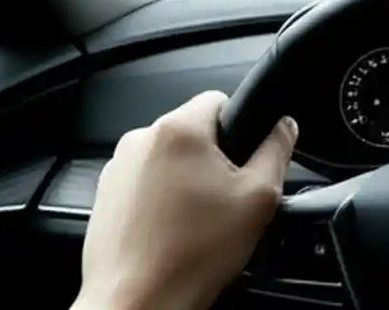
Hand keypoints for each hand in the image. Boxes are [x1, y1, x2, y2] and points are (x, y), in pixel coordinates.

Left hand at [72, 91, 297, 309]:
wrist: (137, 302)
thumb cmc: (192, 255)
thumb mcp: (258, 199)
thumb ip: (277, 151)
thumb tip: (284, 126)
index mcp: (179, 130)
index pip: (219, 99)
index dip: (241, 127)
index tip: (246, 159)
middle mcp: (140, 140)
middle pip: (192, 131)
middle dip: (213, 158)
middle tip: (226, 199)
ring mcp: (116, 169)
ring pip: (168, 159)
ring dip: (185, 179)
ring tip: (196, 222)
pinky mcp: (104, 196)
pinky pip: (144, 183)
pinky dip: (160, 200)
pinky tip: (173, 232)